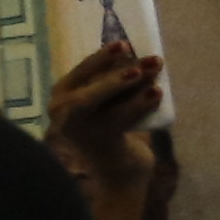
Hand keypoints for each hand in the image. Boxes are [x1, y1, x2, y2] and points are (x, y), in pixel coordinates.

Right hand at [44, 42, 163, 219]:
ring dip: (132, 84)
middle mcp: (63, 115)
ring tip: (153, 71)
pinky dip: (140, 104)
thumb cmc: (114, 133)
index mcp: (61, 100)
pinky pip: (121, 118)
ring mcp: (80, 130)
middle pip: (88, 86)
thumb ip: (113, 86)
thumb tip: (138, 56)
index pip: (79, 73)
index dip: (101, 58)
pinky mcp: (100, 142)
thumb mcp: (108, 105)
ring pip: (105, 102)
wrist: (119, 174)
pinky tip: (157, 94)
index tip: (124, 44)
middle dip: (116, 70)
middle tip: (142, 58)